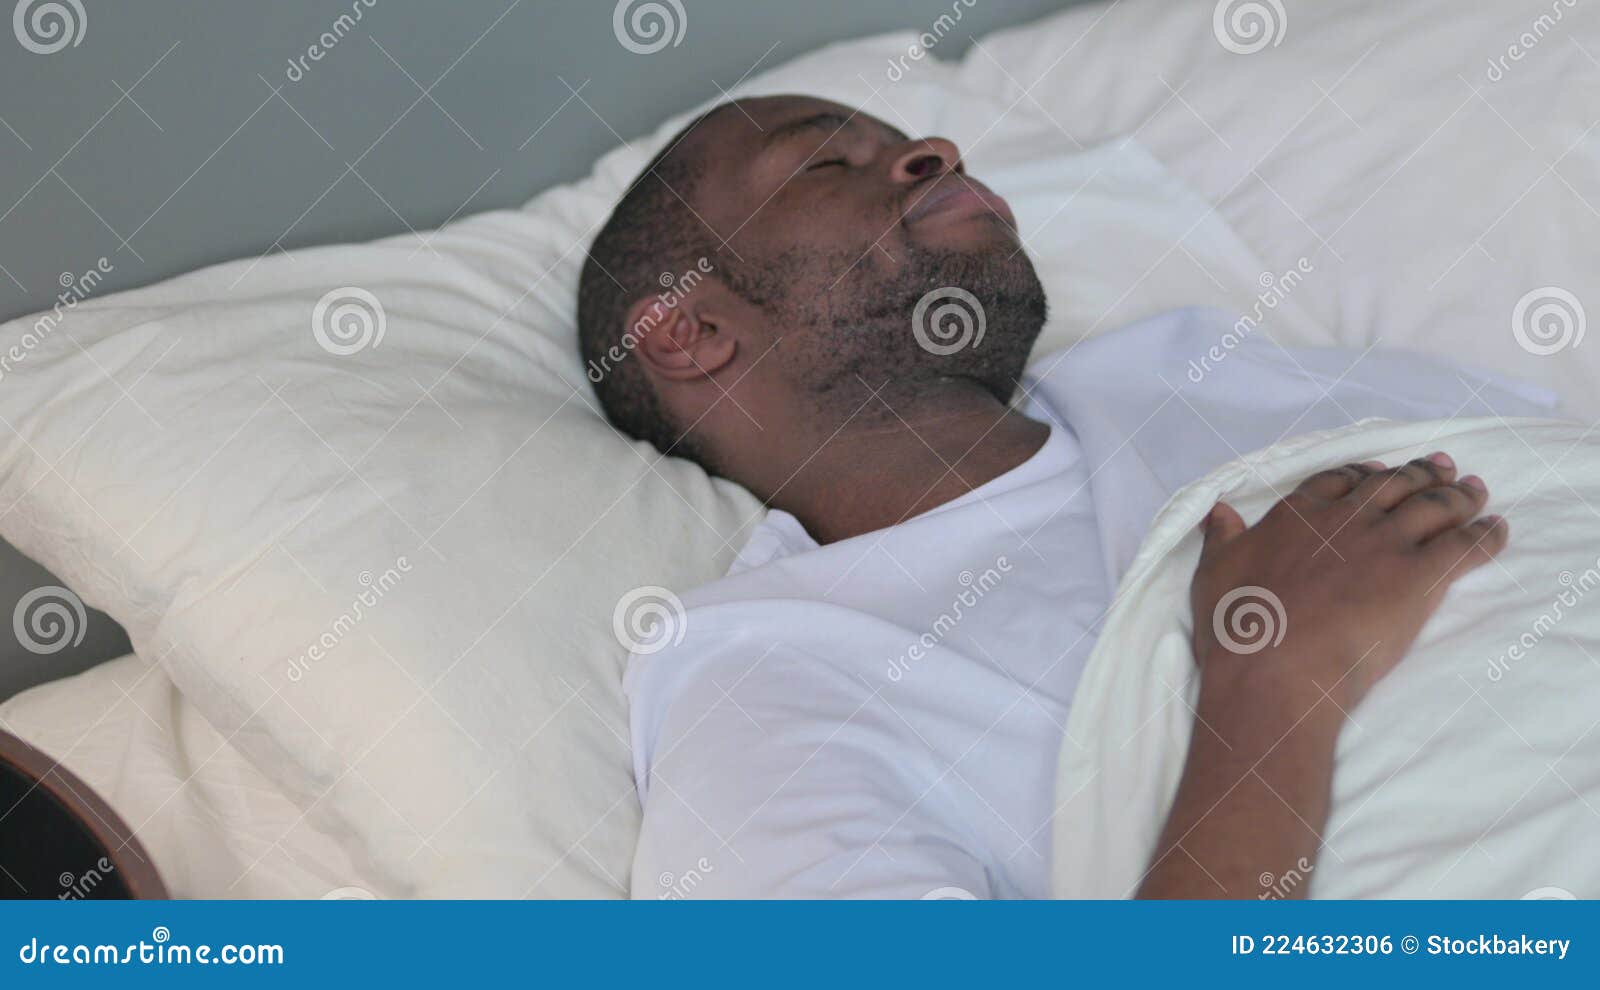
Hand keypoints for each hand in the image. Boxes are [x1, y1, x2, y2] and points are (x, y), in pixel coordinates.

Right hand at [1190, 452, 1506, 713]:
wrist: (1275, 671)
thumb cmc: (1238, 629)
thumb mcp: (1213, 576)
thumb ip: (1221, 539)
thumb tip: (1218, 511)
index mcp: (1296, 516)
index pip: (1337, 480)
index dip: (1362, 473)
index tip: (1377, 471)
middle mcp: (1345, 519)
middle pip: (1393, 484)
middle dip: (1421, 473)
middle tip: (1442, 468)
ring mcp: (1385, 544)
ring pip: (1433, 506)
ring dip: (1459, 496)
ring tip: (1475, 492)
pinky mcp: (1420, 577)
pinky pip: (1465, 545)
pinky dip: (1485, 534)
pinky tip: (1497, 530)